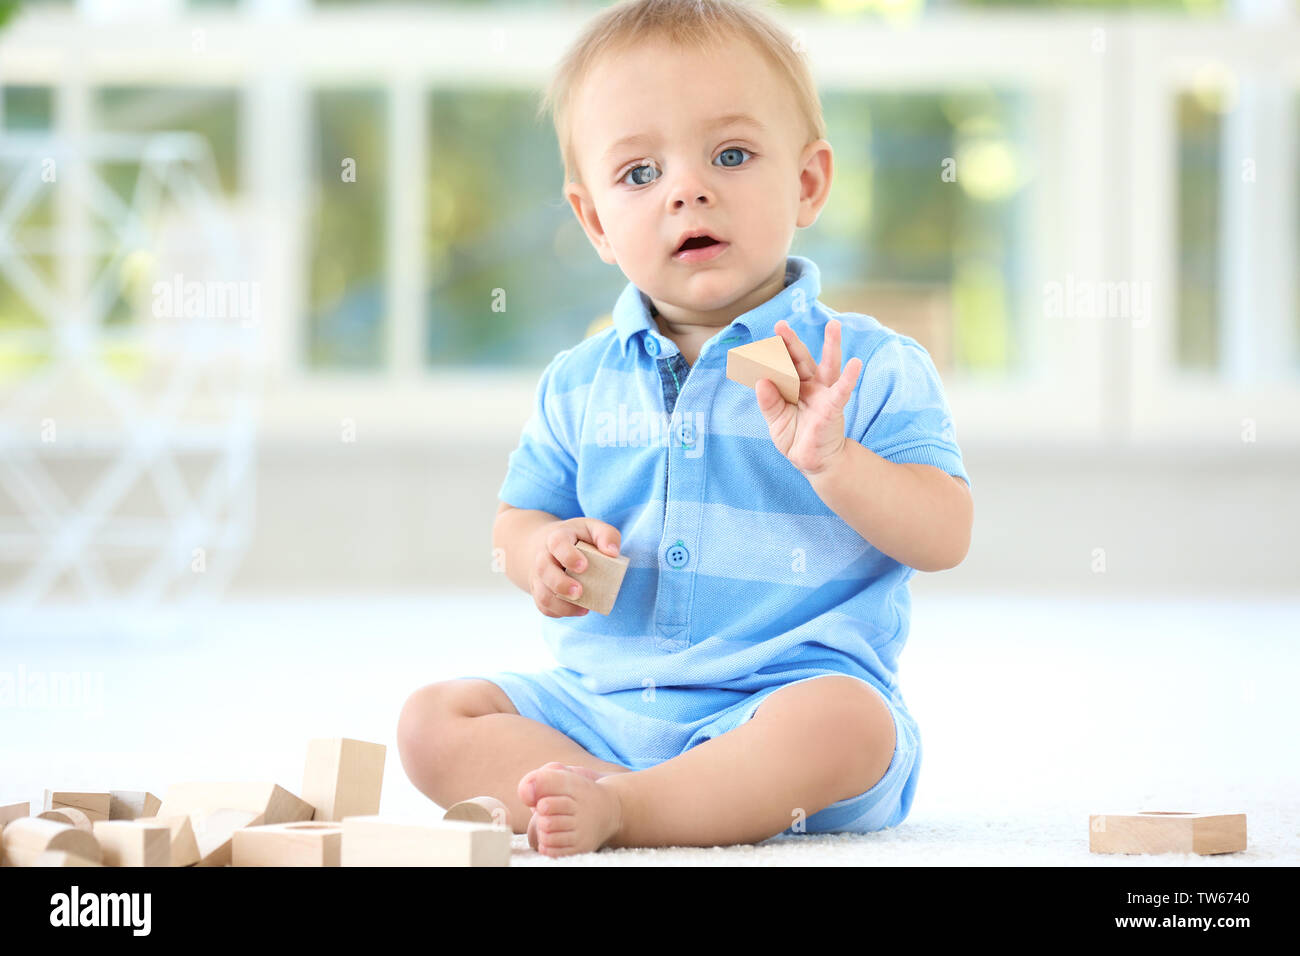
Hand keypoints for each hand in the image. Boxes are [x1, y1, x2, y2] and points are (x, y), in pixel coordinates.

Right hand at [528, 517, 621, 617]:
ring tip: (583, 608)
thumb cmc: (577, 538)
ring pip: (542, 593)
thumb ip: (606, 535)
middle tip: (579, 592)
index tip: (584, 566)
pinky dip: (560, 612)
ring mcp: (539, 577)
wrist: (548, 547)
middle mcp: (543, 557)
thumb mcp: (593, 529)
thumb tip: (613, 552)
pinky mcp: (539, 592)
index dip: (568, 556)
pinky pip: (544, 606)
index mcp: (557, 537)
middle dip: (561, 584)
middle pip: (544, 570)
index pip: (557, 543)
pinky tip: (578, 610)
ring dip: (561, 605)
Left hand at [754, 318, 862, 478]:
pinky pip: (841, 391)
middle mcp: (810, 386)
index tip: (760, 343)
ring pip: (828, 366)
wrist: (814, 462)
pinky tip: (856, 363)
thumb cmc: (796, 438)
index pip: (782, 366)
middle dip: (790, 342)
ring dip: (831, 345)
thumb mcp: (776, 422)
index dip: (772, 356)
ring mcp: (824, 394)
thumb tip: (761, 381)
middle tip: (780, 325)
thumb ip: (769, 402)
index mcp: (793, 387)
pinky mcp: (833, 408)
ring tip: (834, 325)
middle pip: (800, 360)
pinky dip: (849, 378)